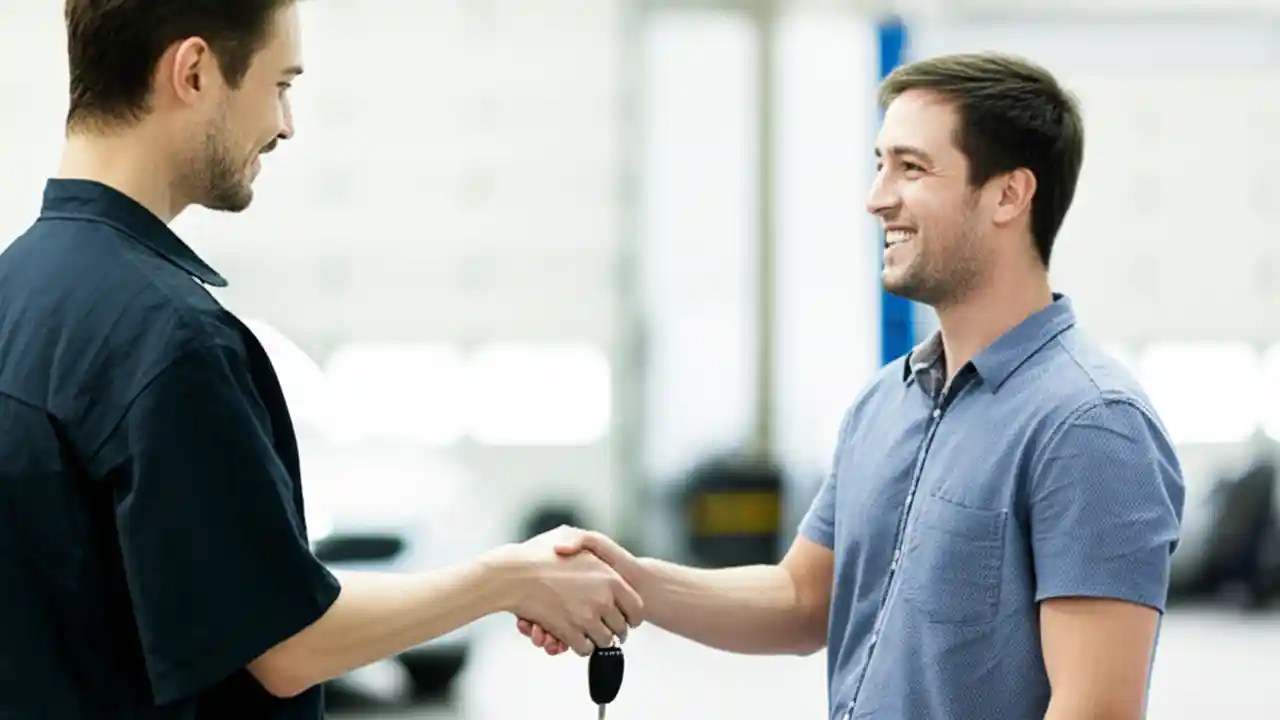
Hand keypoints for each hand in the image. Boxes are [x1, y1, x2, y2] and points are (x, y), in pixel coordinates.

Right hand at [489, 528, 643, 656]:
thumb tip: (595, 555)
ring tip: (589, 634)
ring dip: (597, 640)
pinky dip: (580, 647)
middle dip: (614, 631)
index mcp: (610, 577)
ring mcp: (586, 617)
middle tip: (607, 631)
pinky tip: (573, 637)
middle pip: (621, 628)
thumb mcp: (568, 536)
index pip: (636, 607)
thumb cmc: (537, 555)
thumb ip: (587, 543)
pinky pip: (585, 649)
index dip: (632, 617)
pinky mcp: (570, 632)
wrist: (512, 575)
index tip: (627, 620)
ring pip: (604, 641)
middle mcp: (602, 598)